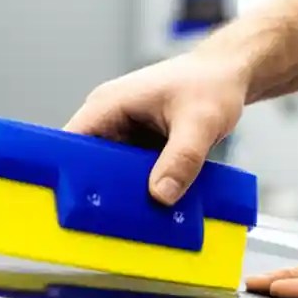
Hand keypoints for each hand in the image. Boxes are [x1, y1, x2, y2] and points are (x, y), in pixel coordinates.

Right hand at [65, 50, 248, 204]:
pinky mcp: (142, 146)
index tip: (78, 204)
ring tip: (135, 220)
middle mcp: (110, 119)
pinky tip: (154, 209)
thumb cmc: (211, 84)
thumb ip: (182, 158)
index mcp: (109, 105)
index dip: (69, 174)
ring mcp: (125, 134)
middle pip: (89, 165)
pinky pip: (133, 174)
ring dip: (124, 194)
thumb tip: (161, 196)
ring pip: (112, 173)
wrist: (228, 75)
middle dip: (101, 191)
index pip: (70, 143)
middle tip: (114, 222)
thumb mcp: (200, 123)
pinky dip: (143, 189)